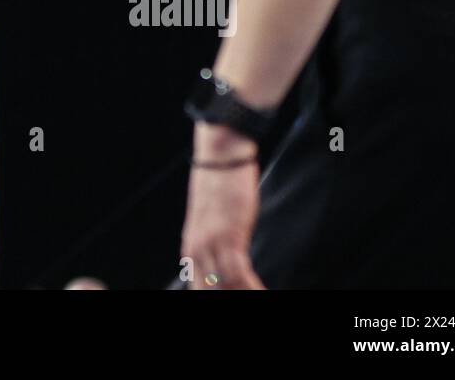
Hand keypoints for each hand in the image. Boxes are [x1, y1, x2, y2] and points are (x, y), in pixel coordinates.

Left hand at [180, 125, 266, 289]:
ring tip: (263, 296)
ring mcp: (209, 244)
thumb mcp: (213, 223)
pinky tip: (264, 292)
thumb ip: (216, 246)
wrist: (221, 156)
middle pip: (207, 291)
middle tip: (253, 297)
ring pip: (223, 287)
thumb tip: (227, 266)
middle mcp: (195, 250)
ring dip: (244, 294)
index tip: (234, 297)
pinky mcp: (227, 235)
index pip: (197, 289)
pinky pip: (237, 273)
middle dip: (229, 297)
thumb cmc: (221, 188)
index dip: (214, 296)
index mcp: (191, 249)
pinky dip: (251, 287)